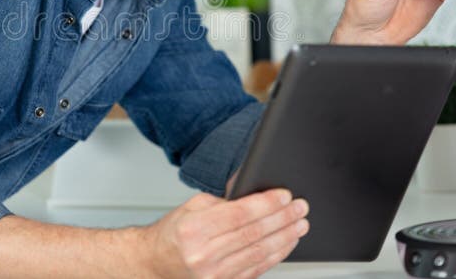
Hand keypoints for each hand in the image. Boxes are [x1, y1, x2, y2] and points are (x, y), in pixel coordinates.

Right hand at [139, 189, 308, 278]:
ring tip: (300, 224)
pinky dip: (276, 255)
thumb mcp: (193, 206)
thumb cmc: (174, 232)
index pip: (239, 214)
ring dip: (285, 237)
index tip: (285, 195)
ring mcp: (213, 274)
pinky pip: (257, 269)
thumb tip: (254, 185)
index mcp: (193, 229)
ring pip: (259, 253)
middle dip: (282, 218)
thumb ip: (224, 197)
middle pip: (253, 234)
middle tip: (301, 208)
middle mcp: (203, 254)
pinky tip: (286, 242)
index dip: (266, 204)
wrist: (154, 263)